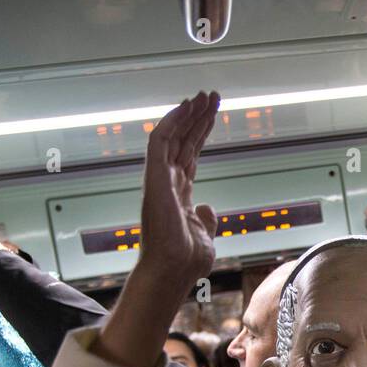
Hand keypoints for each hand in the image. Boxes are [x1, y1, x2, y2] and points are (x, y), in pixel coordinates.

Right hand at [137, 91, 219, 290]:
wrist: (173, 270)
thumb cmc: (186, 262)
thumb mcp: (204, 238)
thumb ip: (206, 220)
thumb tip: (207, 207)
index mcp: (178, 195)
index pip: (189, 155)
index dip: (200, 133)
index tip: (213, 114)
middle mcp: (167, 183)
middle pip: (183, 141)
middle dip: (198, 117)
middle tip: (212, 95)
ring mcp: (159, 178)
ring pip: (173, 135)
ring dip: (189, 113)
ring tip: (206, 95)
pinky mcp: (154, 177)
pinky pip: (160, 140)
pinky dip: (172, 120)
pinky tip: (187, 105)